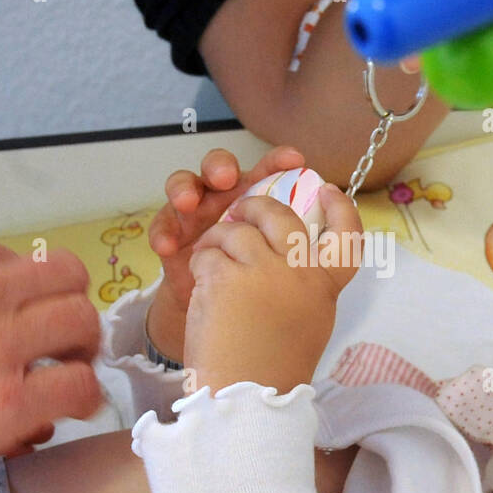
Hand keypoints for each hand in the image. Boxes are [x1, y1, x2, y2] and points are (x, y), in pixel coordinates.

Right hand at [146, 144, 307, 360]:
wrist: (230, 333)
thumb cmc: (265, 297)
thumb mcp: (292, 278)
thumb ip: (305, 253)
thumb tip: (328, 244)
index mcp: (265, 204)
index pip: (273, 173)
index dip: (281, 161)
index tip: (295, 159)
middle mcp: (231, 201)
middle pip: (223, 167)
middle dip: (223, 166)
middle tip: (227, 179)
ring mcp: (201, 216)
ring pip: (189, 185)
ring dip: (186, 189)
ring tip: (188, 204)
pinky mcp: (176, 236)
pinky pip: (165, 224)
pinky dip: (164, 231)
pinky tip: (167, 246)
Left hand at [185, 185, 361, 394]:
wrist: (246, 404)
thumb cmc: (272, 372)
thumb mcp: (307, 324)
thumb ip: (305, 285)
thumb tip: (290, 252)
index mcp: (325, 287)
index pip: (347, 235)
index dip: (340, 207)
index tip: (326, 188)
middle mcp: (300, 273)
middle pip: (281, 215)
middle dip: (255, 206)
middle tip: (240, 212)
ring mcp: (264, 272)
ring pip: (235, 230)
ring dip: (217, 241)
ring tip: (211, 264)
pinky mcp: (227, 279)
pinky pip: (207, 254)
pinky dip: (198, 266)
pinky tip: (202, 287)